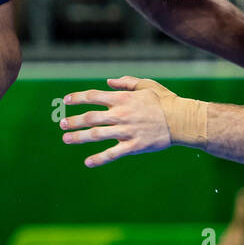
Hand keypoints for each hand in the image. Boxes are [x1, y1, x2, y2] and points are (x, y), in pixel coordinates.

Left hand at [60, 76, 177, 166]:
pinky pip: (112, 153)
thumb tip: (108, 82)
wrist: (181, 120)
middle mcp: (121, 114)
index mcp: (122, 99)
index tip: (65, 101)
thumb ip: (126, 82)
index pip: (93, 97)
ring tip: (66, 139)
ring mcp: (126, 131)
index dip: (77, 98)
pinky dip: (99, 159)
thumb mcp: (146, 85)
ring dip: (79, 137)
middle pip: (90, 117)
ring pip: (96, 134)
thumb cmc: (164, 101)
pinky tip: (88, 162)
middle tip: (62, 124)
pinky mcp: (133, 145)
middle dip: (73, 120)